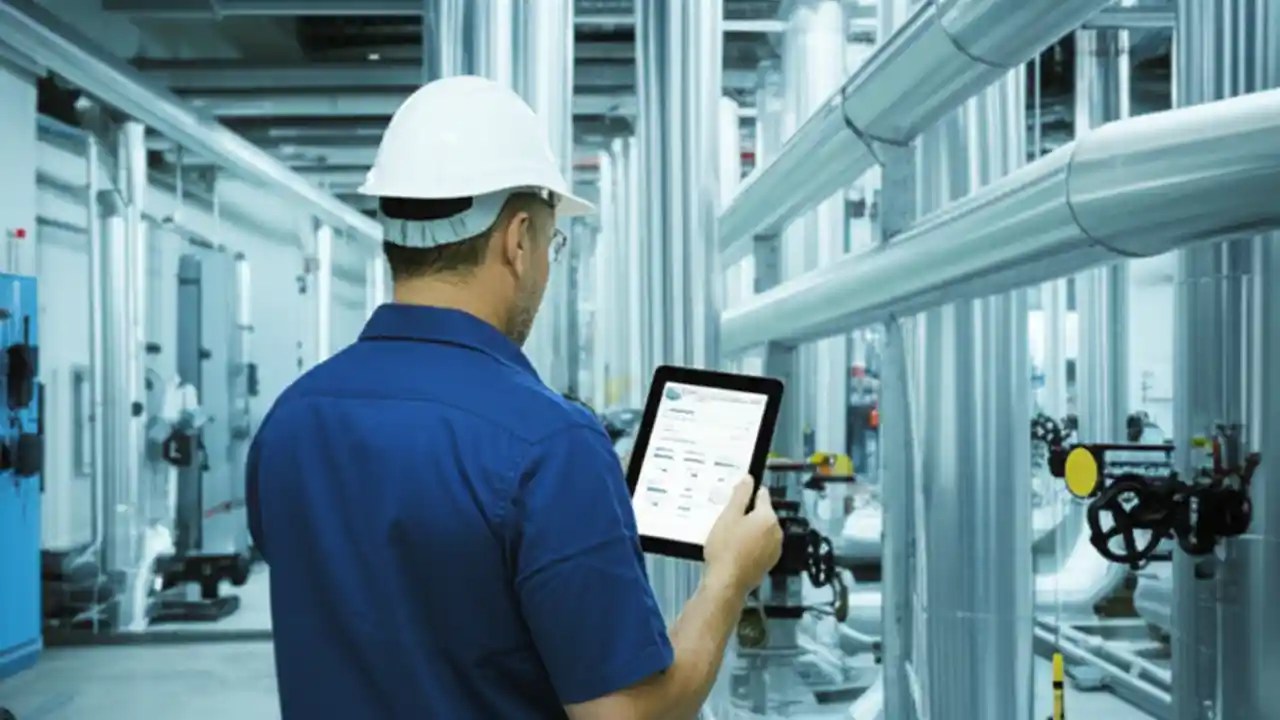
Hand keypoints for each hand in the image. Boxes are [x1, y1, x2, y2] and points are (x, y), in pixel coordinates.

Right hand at [703, 477, 782, 595]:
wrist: (726, 583)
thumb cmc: (725, 547)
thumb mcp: (728, 516)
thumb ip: (740, 495)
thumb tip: (749, 478)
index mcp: (769, 517)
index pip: (762, 494)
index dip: (747, 494)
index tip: (733, 501)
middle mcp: (777, 531)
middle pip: (763, 513)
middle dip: (748, 514)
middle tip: (727, 521)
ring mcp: (775, 549)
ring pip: (762, 531)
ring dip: (750, 530)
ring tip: (730, 537)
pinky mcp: (770, 563)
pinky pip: (761, 546)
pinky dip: (752, 545)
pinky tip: (736, 551)